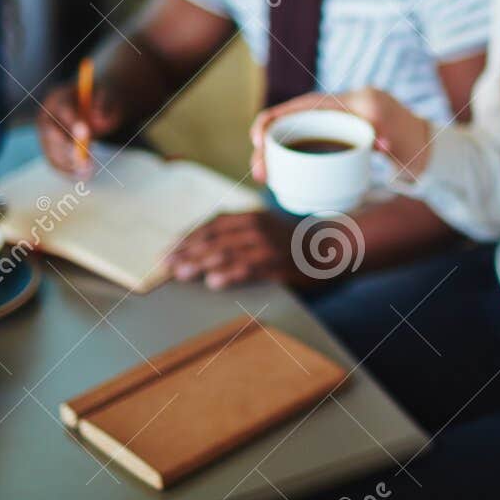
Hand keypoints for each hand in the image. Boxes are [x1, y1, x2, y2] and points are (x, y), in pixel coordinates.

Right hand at [38, 78, 125, 179]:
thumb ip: (105, 105)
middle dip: (68, 150)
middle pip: (51, 134)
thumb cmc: (103, 102)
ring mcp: (44, 133)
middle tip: (86, 163)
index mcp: (58, 98)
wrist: (96, 106)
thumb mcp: (110, 97)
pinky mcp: (48, 148)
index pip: (62, 109)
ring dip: (68, 165)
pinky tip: (81, 176)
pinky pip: (54, 162)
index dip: (73, 122)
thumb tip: (98, 121)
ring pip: (51, 152)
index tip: (87, 133)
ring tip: (86, 174)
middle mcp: (46, 115)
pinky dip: (66, 171)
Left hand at [165, 210, 315, 289]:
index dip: (189, 236)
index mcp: (252, 217)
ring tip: (180, 273)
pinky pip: (249, 269)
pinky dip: (229, 275)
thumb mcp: (266, 226)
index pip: (213, 224)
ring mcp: (268, 246)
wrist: (333, 247)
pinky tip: (213, 282)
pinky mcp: (278, 265)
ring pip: (226, 253)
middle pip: (214, 239)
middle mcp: (257, 228)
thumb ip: (239, 232)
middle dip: (186, 252)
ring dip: (200, 264)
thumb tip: (204, 248)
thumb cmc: (295, 241)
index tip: (170, 248)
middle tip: (166, 264)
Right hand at [250, 89, 430, 182]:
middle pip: (295, 121)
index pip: (308, 104)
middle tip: (259, 171)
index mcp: (359, 102)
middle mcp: (345, 107)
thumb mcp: (405, 144)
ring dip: (275, 152)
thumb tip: (380, 144)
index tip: (259, 138)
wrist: (428, 152)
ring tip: (263, 175)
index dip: (278, 118)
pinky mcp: (337, 136)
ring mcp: (340, 121)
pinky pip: (306, 141)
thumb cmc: (415, 149)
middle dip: (269, 143)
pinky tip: (276, 171)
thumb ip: (392, 140)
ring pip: (296, 134)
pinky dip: (290, 154)